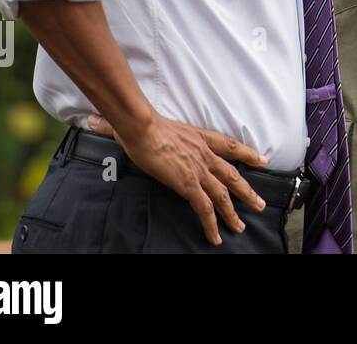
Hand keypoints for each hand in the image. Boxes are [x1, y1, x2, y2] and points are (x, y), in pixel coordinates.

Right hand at [88, 112, 268, 245]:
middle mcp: (205, 154)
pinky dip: (212, 224)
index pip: (230, 146)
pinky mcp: (188, 184)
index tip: (261, 160)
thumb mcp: (144, 121)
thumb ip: (123, 124)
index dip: (247, 153)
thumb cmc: (140, 122)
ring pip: (223, 195)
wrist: (143, 127)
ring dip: (234, 212)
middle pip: (233, 175)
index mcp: (200, 137)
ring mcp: (198, 170)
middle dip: (247, 191)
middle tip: (259, 204)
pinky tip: (215, 237)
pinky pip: (205, 208)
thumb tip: (95, 120)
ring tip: (241, 226)